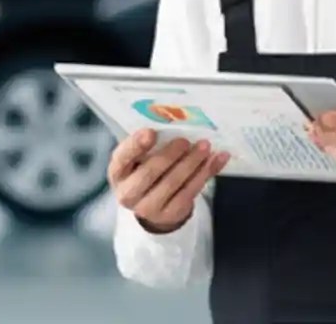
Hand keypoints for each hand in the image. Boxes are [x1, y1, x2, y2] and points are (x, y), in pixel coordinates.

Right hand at [108, 128, 230, 233]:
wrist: (153, 205)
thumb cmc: (146, 170)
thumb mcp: (141, 158)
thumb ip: (152, 144)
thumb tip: (177, 122)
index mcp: (118, 172)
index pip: (122, 158)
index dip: (136, 145)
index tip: (151, 132)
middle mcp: (128, 193)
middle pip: (150, 172)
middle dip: (170, 155)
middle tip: (185, 141)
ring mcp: (148, 208)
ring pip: (173, 182)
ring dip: (192, 162)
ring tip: (205, 146)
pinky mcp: (171, 213)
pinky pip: (190, 192)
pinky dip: (205, 173)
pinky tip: (217, 158)